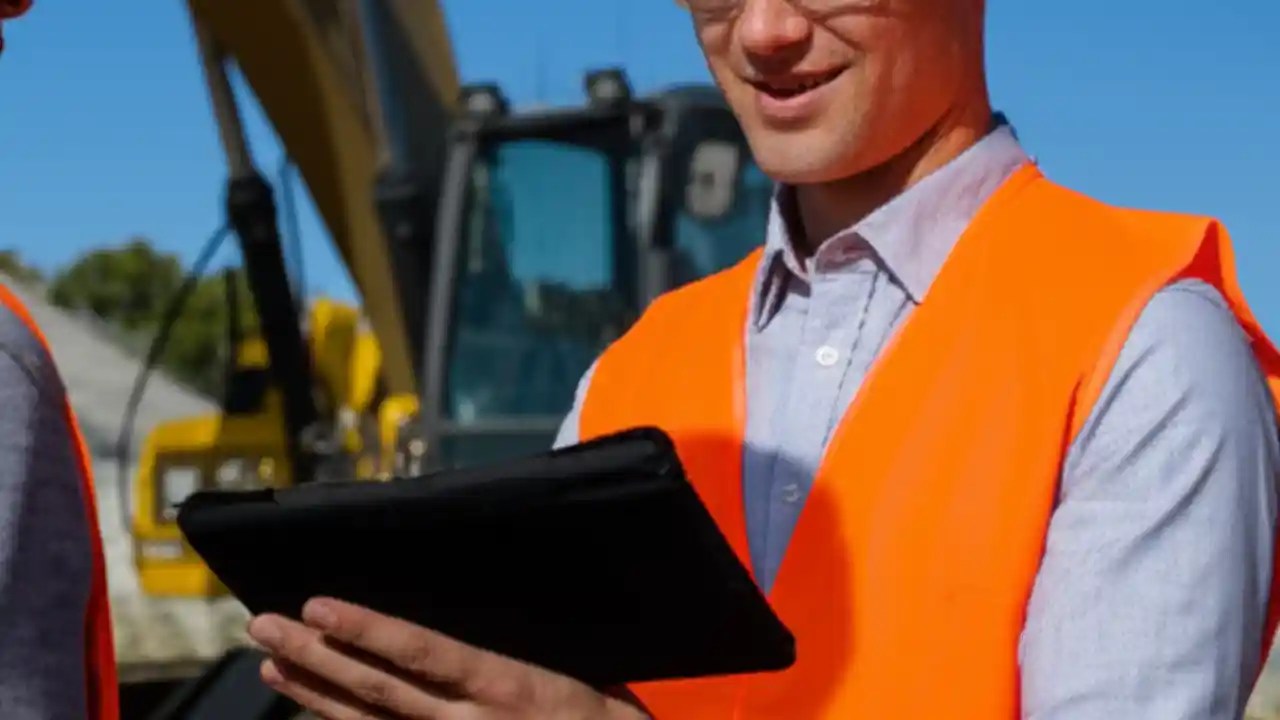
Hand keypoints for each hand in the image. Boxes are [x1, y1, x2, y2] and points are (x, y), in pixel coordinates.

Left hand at [247, 598, 647, 719]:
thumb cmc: (606, 718)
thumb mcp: (580, 673)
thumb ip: (515, 655)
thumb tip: (464, 620)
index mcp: (507, 687)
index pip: (422, 654)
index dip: (367, 631)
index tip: (318, 607)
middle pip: (379, 689)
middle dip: (316, 657)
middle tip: (263, 626)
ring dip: (315, 693)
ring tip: (269, 664)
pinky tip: (313, 710)